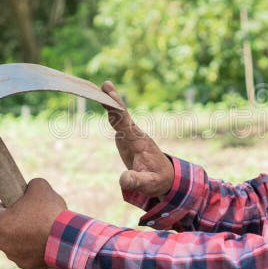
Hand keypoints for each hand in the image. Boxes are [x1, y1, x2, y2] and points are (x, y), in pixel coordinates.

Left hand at [0, 178, 66, 268]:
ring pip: (15, 242)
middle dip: (18, 221)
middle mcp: (1, 242)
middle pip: (7, 226)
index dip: (11, 203)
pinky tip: (44, 242)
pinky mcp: (26, 265)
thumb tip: (29, 188)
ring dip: (24, 236)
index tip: (23, 203)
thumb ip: (29, 185)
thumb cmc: (50, 211)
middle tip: (35, 216)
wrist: (66, 238)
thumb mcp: (39, 185)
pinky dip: (33, 249)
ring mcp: (13, 256)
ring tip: (41, 230)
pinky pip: (27, 254)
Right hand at [102, 81, 173, 196]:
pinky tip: (103, 100)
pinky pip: (117, 121)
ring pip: (119, 116)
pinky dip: (110, 110)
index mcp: (140, 143)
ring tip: (101, 87)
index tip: (111, 98)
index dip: (118, 112)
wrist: (166, 177)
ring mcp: (131, 135)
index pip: (127, 125)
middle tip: (105, 84)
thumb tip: (123, 179)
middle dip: (114, 101)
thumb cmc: (158, 181)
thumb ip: (137, 181)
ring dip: (110, 102)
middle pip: (123, 115)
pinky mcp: (127, 138)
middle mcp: (135, 135)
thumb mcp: (150, 184)